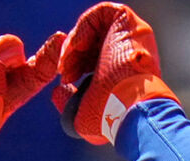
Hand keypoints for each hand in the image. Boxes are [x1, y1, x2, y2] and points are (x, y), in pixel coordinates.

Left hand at [52, 2, 178, 145]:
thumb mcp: (83, 114)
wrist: (128, 108)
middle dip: (73, 55)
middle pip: (94, 42)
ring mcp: (131, 36)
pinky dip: (83, 28)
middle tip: (64, 71)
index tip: (66, 78)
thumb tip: (57, 92)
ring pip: (97, 26)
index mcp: (123, 72)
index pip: (95, 58)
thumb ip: (69, 101)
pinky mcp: (128, 23)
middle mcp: (129, 52)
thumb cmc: (110, 118)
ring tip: (67, 61)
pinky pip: (101, 13)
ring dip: (75, 42)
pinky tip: (77, 47)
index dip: (76, 64)